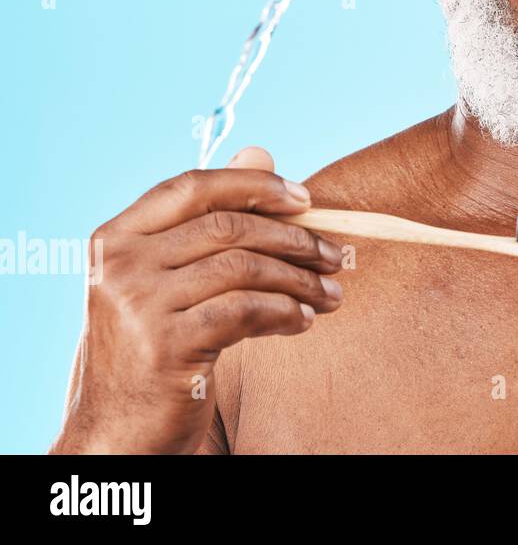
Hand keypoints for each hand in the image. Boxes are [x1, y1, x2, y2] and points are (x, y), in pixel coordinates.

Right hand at [51, 147, 342, 453]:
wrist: (116, 431)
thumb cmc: (153, 345)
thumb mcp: (170, 279)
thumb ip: (210, 218)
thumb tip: (262, 151)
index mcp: (115, 238)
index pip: (193, 186)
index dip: (254, 185)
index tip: (305, 198)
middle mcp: (119, 265)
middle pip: (228, 227)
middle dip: (294, 238)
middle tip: (336, 256)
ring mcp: (138, 306)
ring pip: (244, 268)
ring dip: (301, 280)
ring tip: (331, 294)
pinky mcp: (165, 347)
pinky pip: (246, 312)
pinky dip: (286, 313)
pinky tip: (305, 321)